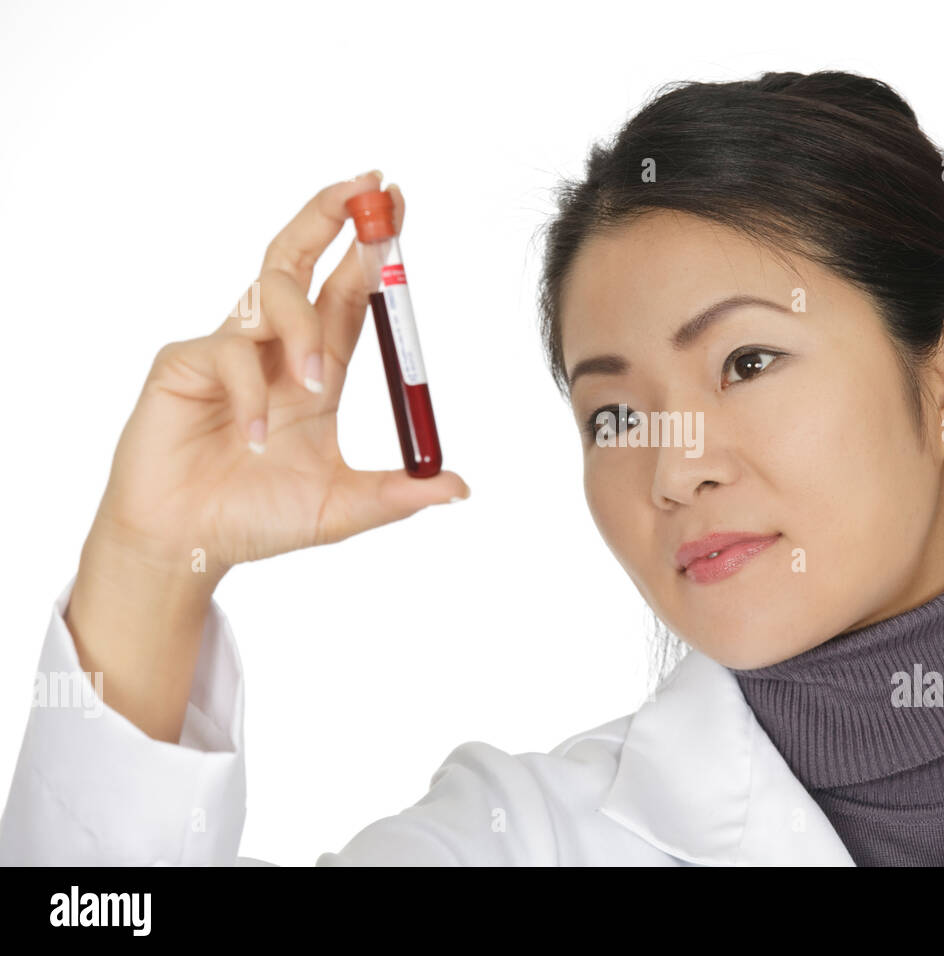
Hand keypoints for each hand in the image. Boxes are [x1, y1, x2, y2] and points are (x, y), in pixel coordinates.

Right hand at [89, 171, 469, 582]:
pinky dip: (252, 394)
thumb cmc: (256, 518)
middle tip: (367, 186)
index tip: (397, 205)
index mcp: (318, 368)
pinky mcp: (185, 365)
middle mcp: (274, 348)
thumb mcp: (341, 509)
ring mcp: (229, 350)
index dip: (373, 251)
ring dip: (302, 330)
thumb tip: (461, 488)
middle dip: (332, 215)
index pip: (349, 293)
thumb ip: (397, 495)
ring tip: (314, 384)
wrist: (186, 547)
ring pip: (271, 294)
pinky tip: (257, 438)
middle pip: (301, 258)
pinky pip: (228, 354)